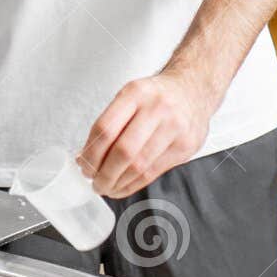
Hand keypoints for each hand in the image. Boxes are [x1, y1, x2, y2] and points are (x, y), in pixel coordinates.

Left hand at [77, 70, 219, 197]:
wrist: (193, 89)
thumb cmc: (157, 96)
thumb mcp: (130, 96)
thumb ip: (110, 124)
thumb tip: (86, 157)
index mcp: (136, 93)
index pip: (106, 128)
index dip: (91, 153)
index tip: (84, 165)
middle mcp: (157, 108)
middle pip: (123, 151)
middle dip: (104, 174)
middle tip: (95, 182)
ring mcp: (174, 128)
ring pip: (139, 166)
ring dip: (118, 183)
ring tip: (107, 187)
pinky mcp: (186, 146)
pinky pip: (154, 172)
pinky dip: (135, 184)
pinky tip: (124, 185)